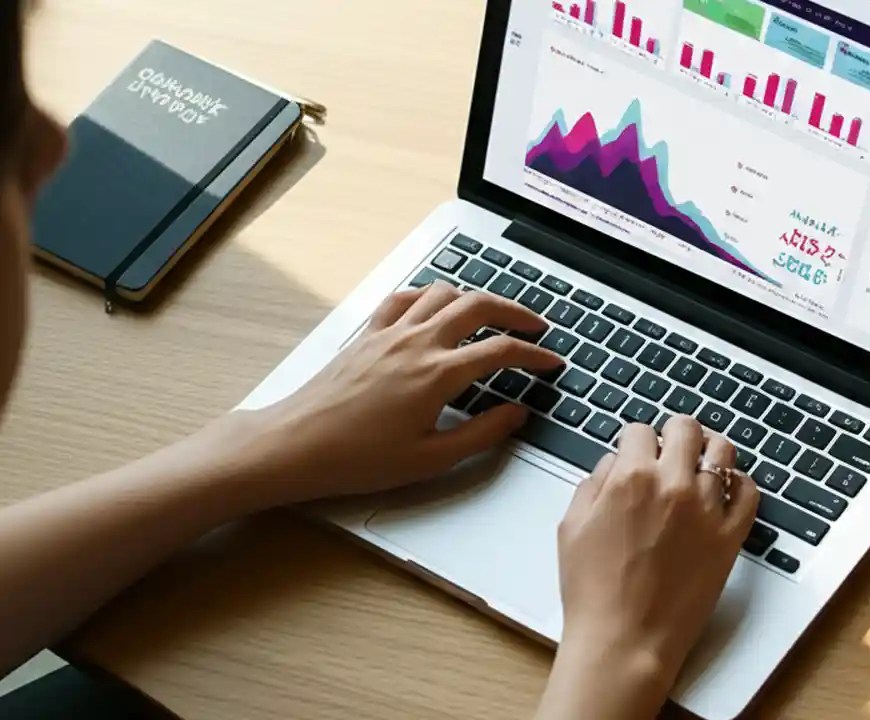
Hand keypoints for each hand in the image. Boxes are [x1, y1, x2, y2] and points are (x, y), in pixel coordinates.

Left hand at [231, 283, 562, 506]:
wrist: (296, 445)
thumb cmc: (357, 459)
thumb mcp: (431, 460)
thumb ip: (482, 434)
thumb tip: (516, 415)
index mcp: (437, 375)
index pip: (501, 351)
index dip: (535, 355)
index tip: (551, 363)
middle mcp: (416, 343)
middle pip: (479, 306)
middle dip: (516, 311)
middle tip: (537, 325)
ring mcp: (390, 333)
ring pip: (443, 293)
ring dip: (476, 297)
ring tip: (493, 314)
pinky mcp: (368, 334)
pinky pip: (405, 297)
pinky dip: (429, 295)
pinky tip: (436, 306)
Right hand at [536, 417, 759, 719]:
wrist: (624, 640)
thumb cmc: (593, 592)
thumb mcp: (572, 527)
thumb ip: (593, 484)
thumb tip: (612, 465)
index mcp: (631, 478)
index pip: (640, 430)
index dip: (635, 439)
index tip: (637, 450)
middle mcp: (673, 485)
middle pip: (687, 428)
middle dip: (676, 433)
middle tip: (672, 447)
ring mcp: (706, 510)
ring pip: (723, 452)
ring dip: (709, 452)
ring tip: (702, 463)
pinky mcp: (729, 537)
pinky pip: (749, 493)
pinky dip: (740, 484)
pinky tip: (727, 490)